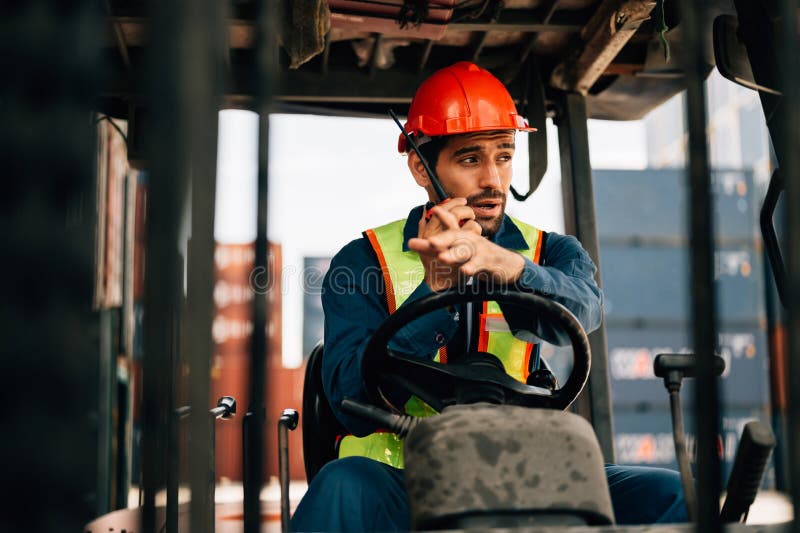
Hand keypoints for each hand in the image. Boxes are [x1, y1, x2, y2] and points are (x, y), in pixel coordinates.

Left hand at [410, 203, 524, 290]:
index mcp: (460, 235)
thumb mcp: (463, 241)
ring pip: (465, 251)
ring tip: (442, 257)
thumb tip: (435, 208)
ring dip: (454, 254)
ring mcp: (479, 249)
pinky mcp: (488, 261)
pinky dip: (472, 267)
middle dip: (441, 240)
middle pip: (454, 237)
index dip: (432, 230)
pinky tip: (465, 271)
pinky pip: (479, 264)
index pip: (444, 231)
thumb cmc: (480, 252)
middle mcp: (469, 239)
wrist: (506, 264)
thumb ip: (448, 228)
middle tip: (430, 242)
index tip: (419, 229)